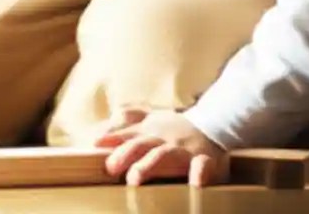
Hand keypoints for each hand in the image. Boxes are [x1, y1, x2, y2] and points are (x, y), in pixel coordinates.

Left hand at [94, 108, 225, 186]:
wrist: (214, 123)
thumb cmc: (175, 127)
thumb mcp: (150, 122)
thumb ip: (124, 130)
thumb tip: (96, 139)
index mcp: (150, 132)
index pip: (127, 136)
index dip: (111, 140)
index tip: (94, 145)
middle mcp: (163, 140)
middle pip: (140, 145)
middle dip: (124, 155)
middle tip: (110, 168)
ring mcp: (182, 149)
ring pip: (163, 155)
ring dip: (148, 165)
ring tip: (134, 178)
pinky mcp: (204, 159)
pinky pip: (201, 167)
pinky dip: (199, 176)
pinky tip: (194, 187)